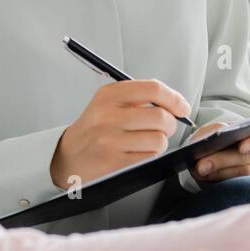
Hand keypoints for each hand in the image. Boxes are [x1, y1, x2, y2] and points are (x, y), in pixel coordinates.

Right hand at [50, 79, 190, 190]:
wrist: (68, 155)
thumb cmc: (94, 128)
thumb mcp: (108, 102)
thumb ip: (138, 98)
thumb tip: (176, 104)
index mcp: (109, 94)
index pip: (153, 89)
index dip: (174, 98)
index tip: (182, 107)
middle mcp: (108, 115)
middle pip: (160, 117)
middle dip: (169, 124)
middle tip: (162, 128)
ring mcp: (110, 139)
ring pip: (158, 140)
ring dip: (158, 142)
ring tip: (144, 141)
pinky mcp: (113, 161)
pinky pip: (149, 157)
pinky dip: (149, 155)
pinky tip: (136, 152)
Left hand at [187, 121, 249, 183]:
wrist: (212, 159)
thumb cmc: (219, 142)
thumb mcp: (215, 131)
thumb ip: (217, 129)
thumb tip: (218, 134)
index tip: (241, 148)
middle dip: (223, 160)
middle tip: (202, 164)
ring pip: (245, 173)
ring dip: (220, 172)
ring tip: (201, 171)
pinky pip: (243, 186)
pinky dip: (224, 182)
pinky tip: (209, 180)